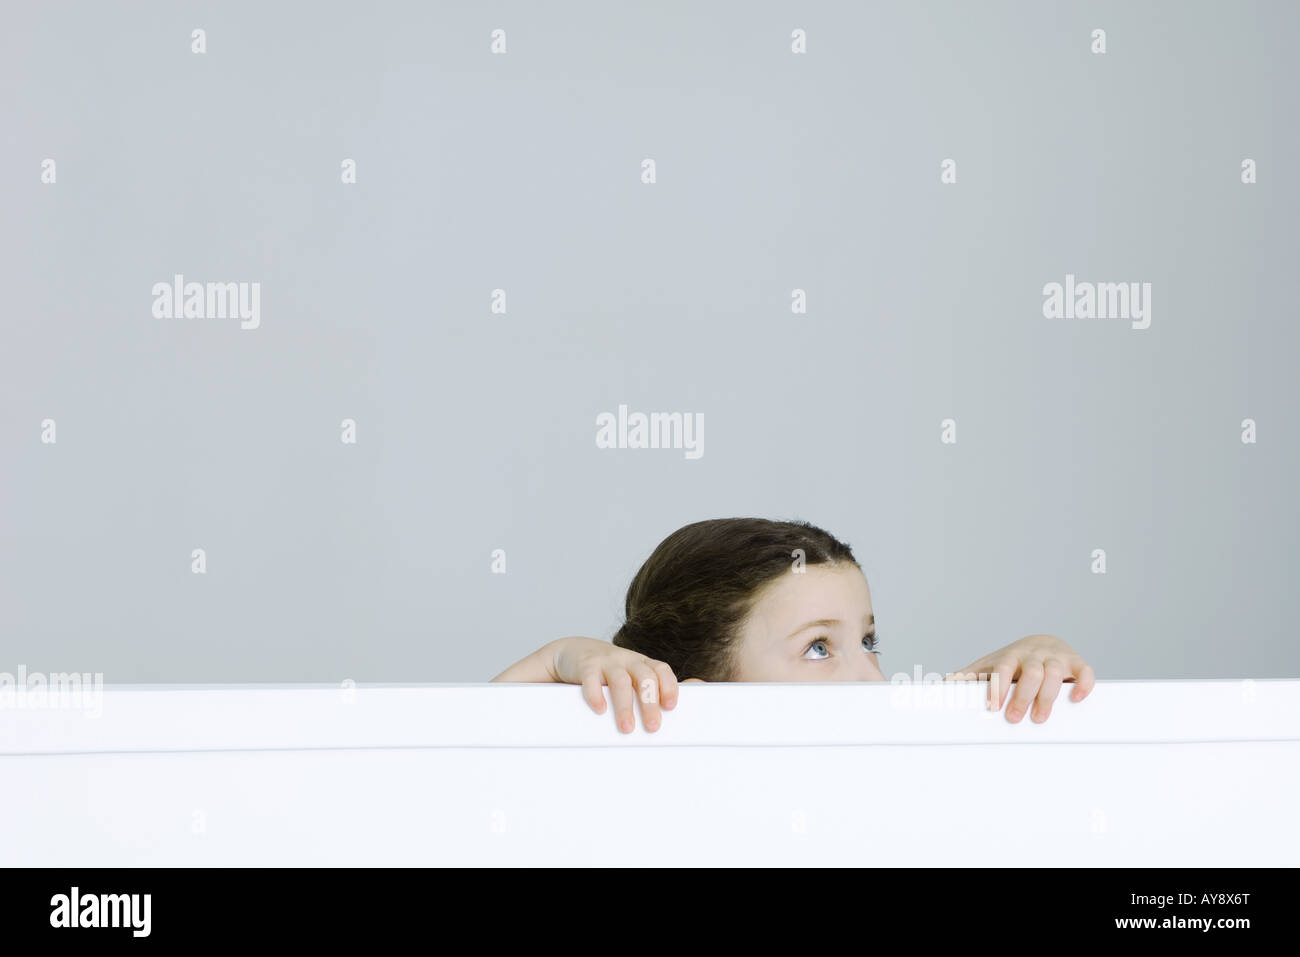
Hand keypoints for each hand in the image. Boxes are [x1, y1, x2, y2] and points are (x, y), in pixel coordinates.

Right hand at [548, 636, 679, 733]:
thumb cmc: (607, 670)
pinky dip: (596, 695)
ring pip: (621, 681)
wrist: (575, 651)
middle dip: (650, 704)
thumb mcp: (629, 675)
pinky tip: (600, 710)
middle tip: (652, 726)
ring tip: (626, 727)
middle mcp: (627, 660)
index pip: (661, 670)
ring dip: (625, 707)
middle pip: (645, 678)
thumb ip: (641, 691)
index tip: (670, 707)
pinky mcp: (586, 666)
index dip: (668, 687)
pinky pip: (592, 679)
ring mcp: (606, 662)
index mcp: (640, 663)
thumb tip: (655, 720)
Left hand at [943, 634, 1094, 722]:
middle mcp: (1032, 655)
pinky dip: (1083, 684)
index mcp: (1009, 657)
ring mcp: (1055, 659)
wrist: (1039, 643)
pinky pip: (1084, 672)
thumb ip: (967, 679)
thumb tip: (939, 690)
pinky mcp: (1076, 664)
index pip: (1002, 668)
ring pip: (1054, 673)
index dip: (998, 686)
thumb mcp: (987, 667)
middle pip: (1030, 673)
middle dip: (1023, 696)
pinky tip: (1076, 698)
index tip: (993, 706)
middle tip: (1016, 719)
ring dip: (1047, 696)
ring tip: (1040, 718)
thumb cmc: (1010, 662)